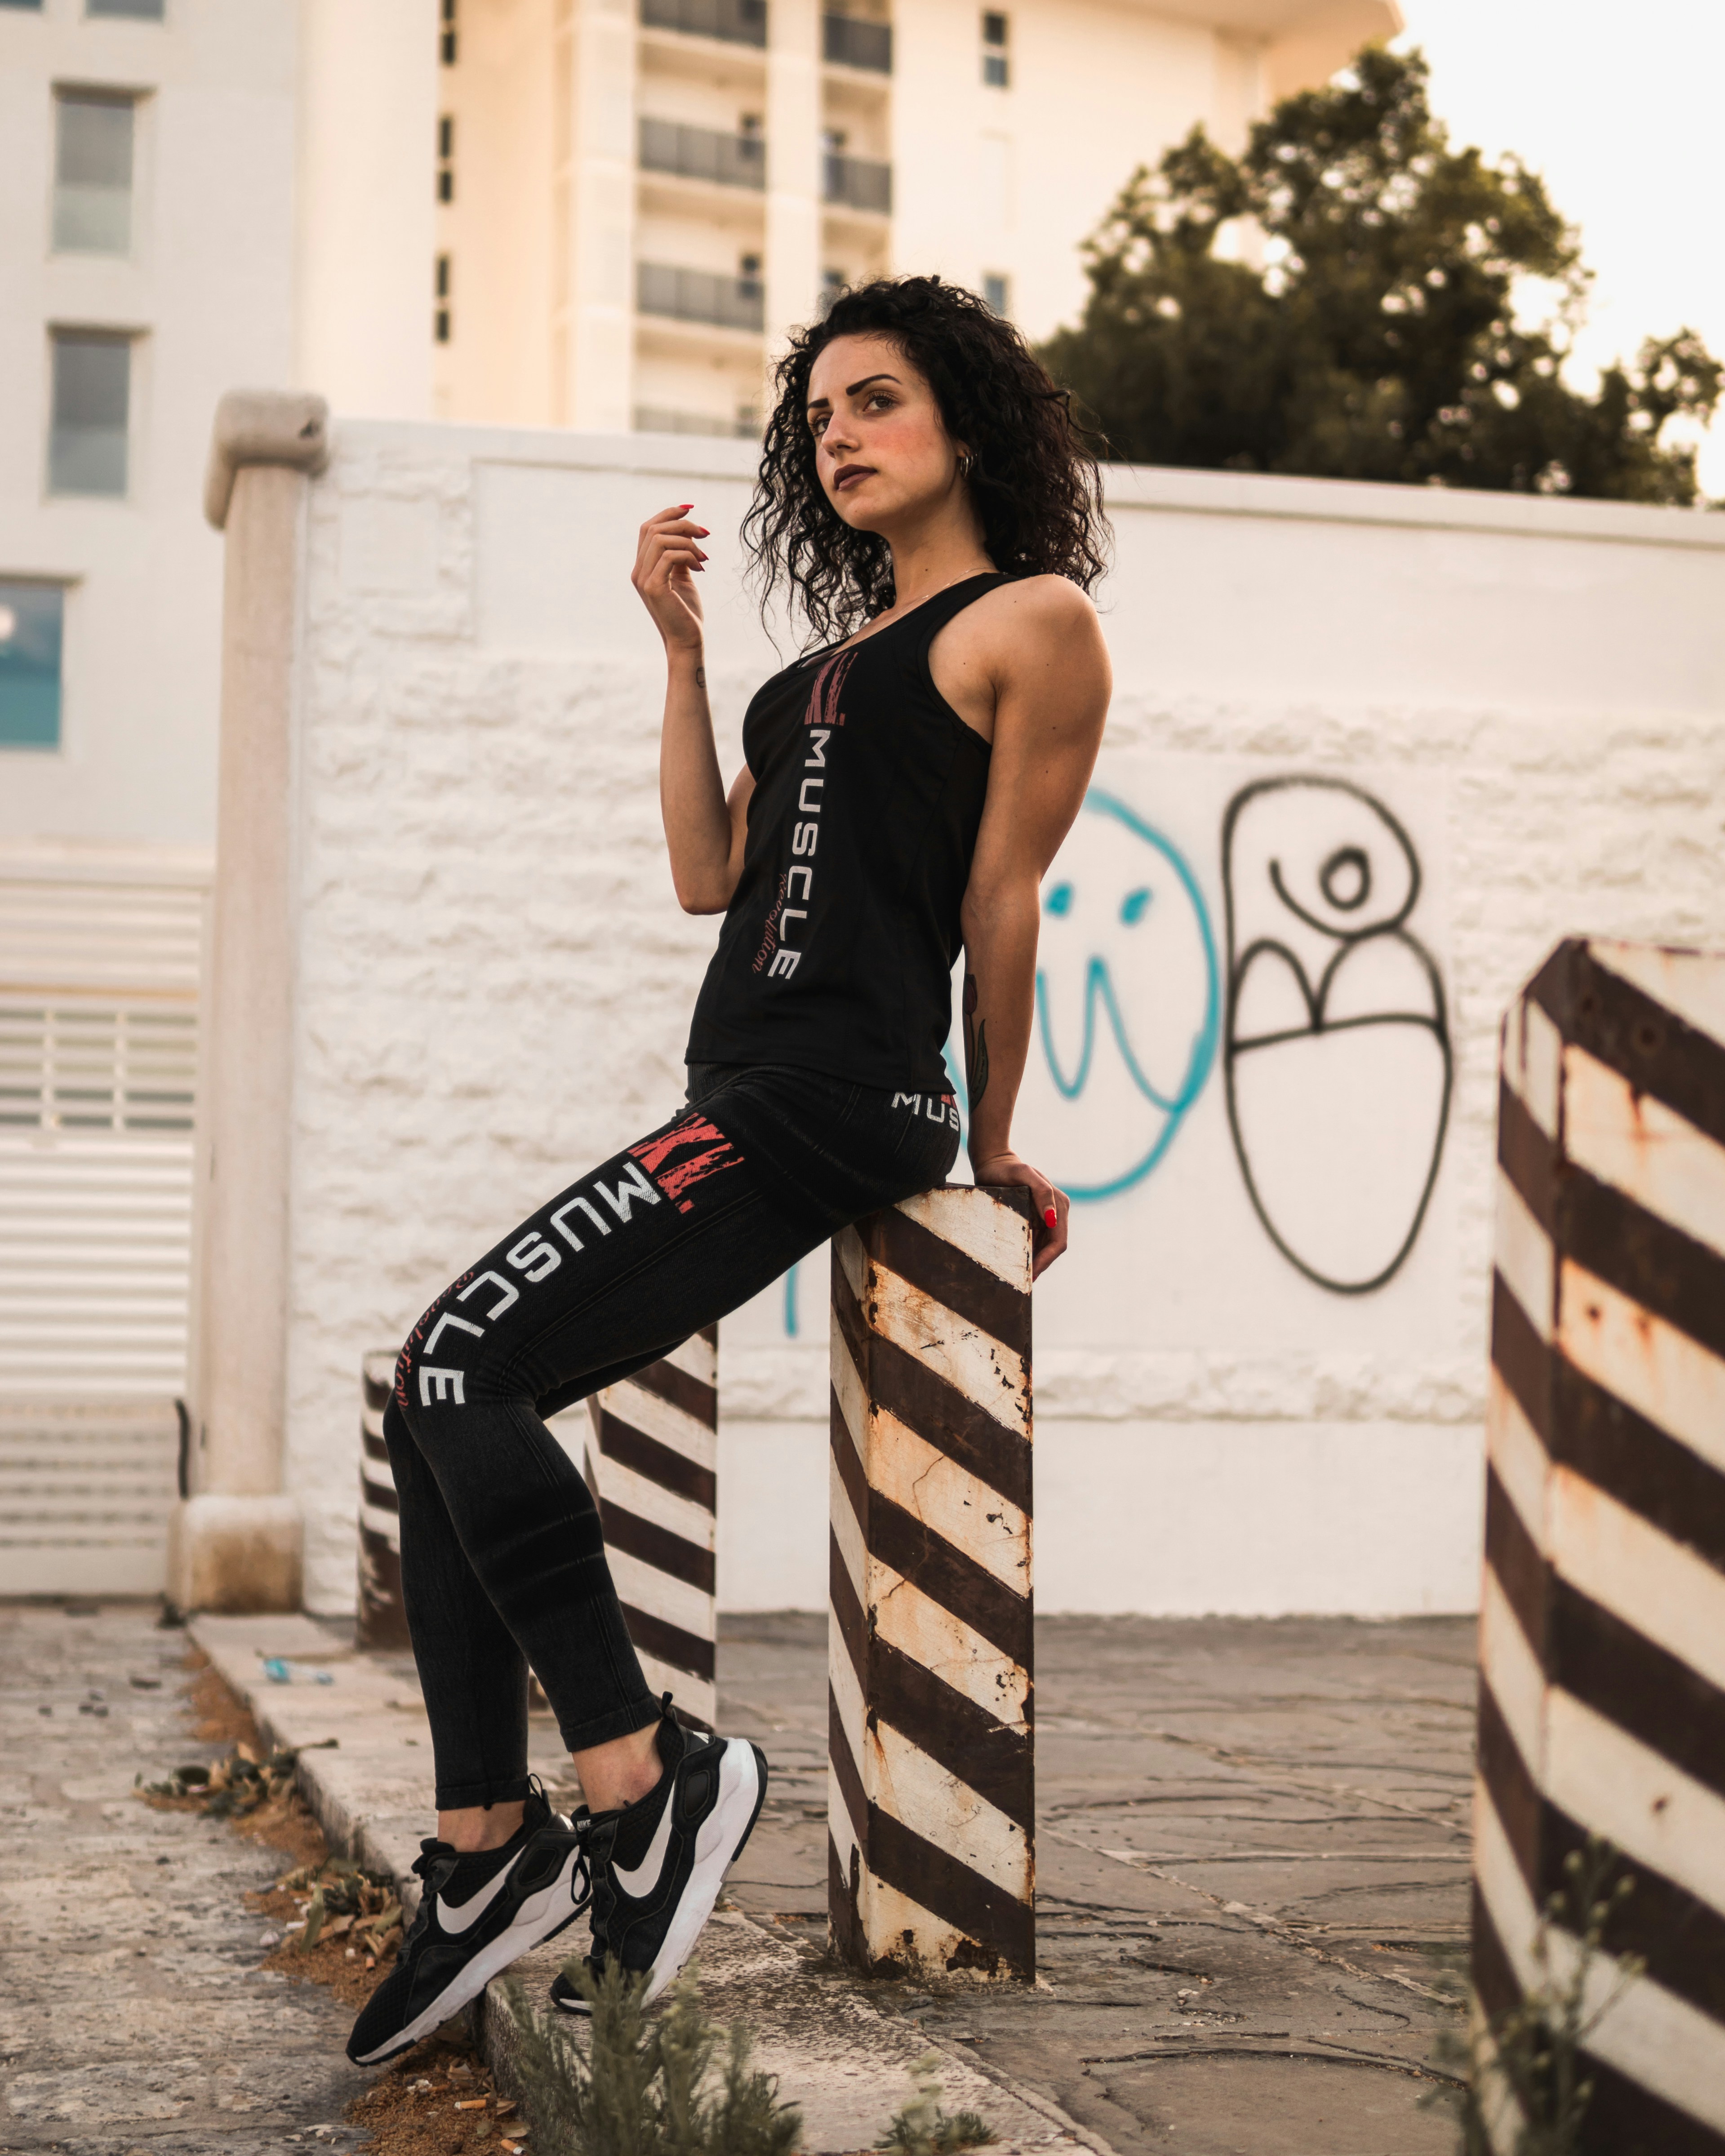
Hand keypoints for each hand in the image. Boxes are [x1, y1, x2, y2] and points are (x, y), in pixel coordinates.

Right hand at [632, 503, 707, 651]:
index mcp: (643, 567)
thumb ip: (679, 557)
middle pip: (653, 529)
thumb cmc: (687, 612)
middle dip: (682, 524)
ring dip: (688, 541)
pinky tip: (700, 567)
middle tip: (705, 534)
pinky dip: (688, 555)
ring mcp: (643, 579)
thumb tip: (687, 535)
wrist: (687, 641)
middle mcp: (638, 571)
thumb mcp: (683, 578)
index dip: (667, 513)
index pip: (647, 529)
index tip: (691, 508)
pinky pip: (669, 556)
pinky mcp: (654, 587)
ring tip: (703, 558)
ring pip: (660, 539)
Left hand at [970, 1151, 1068, 1280]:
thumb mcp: (1024, 1174)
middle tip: (1022, 1284)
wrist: (993, 1162)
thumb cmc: (1007, 1168)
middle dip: (1040, 1266)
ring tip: (1017, 1279)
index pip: (1058, 1242)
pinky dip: (1027, 1254)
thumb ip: (1042, 1192)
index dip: (1046, 1261)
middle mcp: (1056, 1212)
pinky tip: (1015, 1264)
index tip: (1030, 1275)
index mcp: (1059, 1205)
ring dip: (1034, 1263)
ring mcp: (1046, 1217)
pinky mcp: (1034, 1219)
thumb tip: (1052, 1219)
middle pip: (1053, 1249)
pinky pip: (1035, 1242)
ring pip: (1044, 1248)